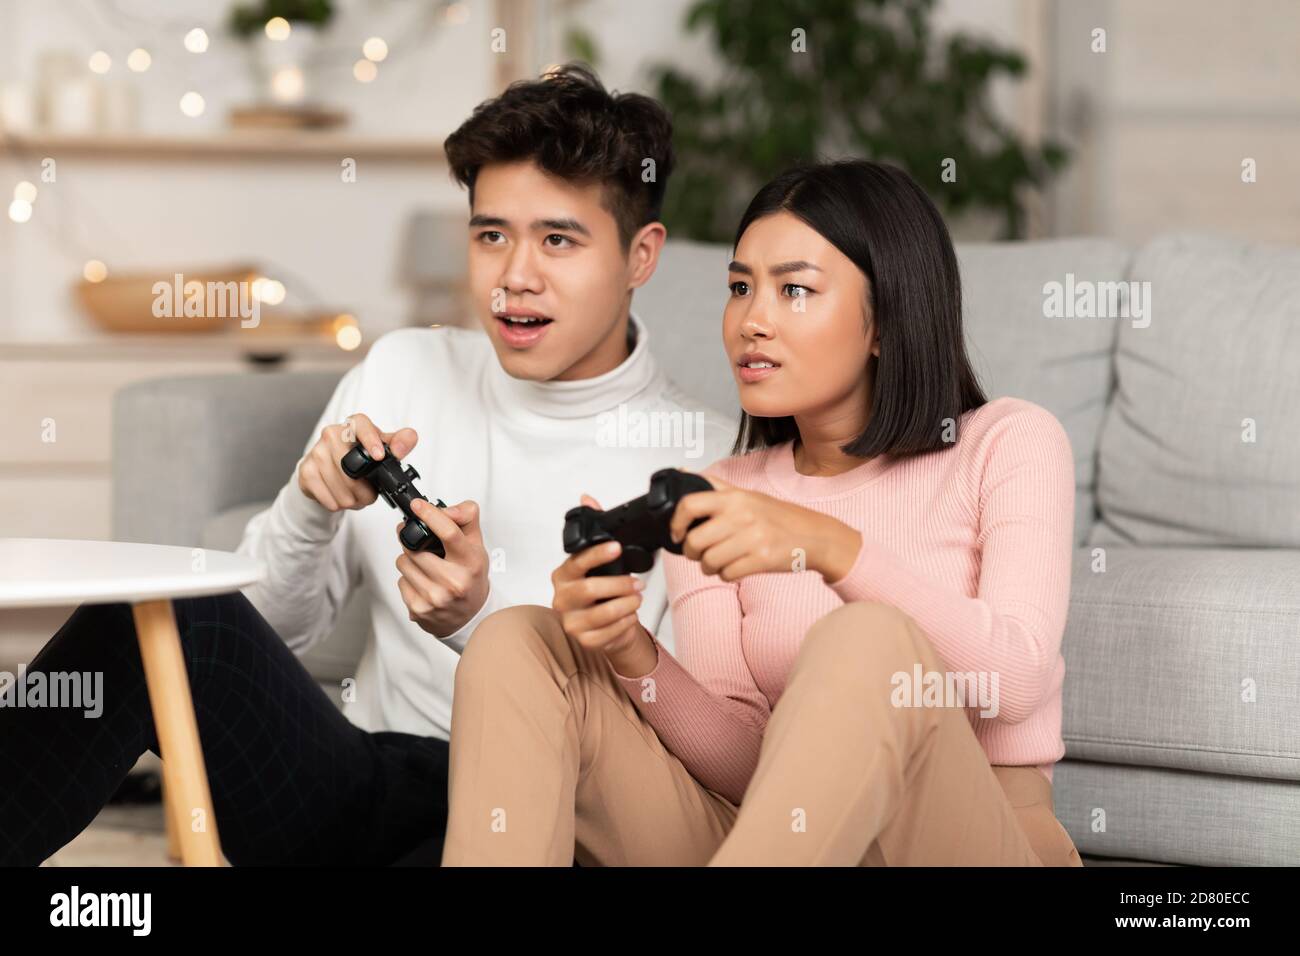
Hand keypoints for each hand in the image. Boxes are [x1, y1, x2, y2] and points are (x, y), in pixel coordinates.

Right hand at [298, 411, 418, 511]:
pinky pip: (328, 498)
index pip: (360, 424)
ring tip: (354, 494)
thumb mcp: (382, 449)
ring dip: (353, 499)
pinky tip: (339, 496)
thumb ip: (399, 444)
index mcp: (352, 425)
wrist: (326, 469)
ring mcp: (316, 452)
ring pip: (342, 487)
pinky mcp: (305, 471)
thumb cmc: (358, 458)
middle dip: (365, 490)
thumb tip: (409, 438)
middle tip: (369, 493)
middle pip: (352, 468)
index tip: (379, 457)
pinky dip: (338, 504)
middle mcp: (331, 434)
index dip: (370, 439)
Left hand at [395, 498, 489, 638]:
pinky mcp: (419, 609)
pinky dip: (408, 579)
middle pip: (415, 548)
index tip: (417, 505)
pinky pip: (400, 581)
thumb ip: (466, 519)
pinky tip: (423, 584)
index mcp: (470, 562)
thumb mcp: (477, 547)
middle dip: (413, 543)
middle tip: (423, 547)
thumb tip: (445, 509)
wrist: (471, 617)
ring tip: (426, 567)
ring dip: (410, 561)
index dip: (430, 514)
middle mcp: (454, 581)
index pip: (449, 532)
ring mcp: (435, 597)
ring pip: (403, 563)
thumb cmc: (471, 579)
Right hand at [551, 494, 656, 676]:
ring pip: (602, 613)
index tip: (617, 548)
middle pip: (590, 589)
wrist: (604, 627)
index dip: (597, 555)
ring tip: (636, 598)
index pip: (577, 562)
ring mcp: (570, 622)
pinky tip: (629, 615)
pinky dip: (625, 622)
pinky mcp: (583, 640)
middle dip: (619, 584)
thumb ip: (594, 531)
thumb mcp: (599, 562)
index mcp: (562, 575)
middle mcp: (561, 598)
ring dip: (626, 604)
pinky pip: (609, 632)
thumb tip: (587, 498)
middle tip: (638, 583)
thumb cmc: (601, 592)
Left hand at [668, 475, 862, 582]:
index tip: (676, 532)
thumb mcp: (747, 495)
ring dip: (708, 567)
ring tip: (719, 561)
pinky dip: (726, 574)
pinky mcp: (761, 559)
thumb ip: (713, 485)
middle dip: (691, 552)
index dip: (676, 522)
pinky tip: (735, 566)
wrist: (814, 535)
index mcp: (734, 497)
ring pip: (708, 562)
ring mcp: (752, 538)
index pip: (689, 504)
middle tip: (699, 552)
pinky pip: (726, 574)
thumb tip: (681, 472)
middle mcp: (741, 515)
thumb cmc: (777, 516)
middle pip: (694, 541)